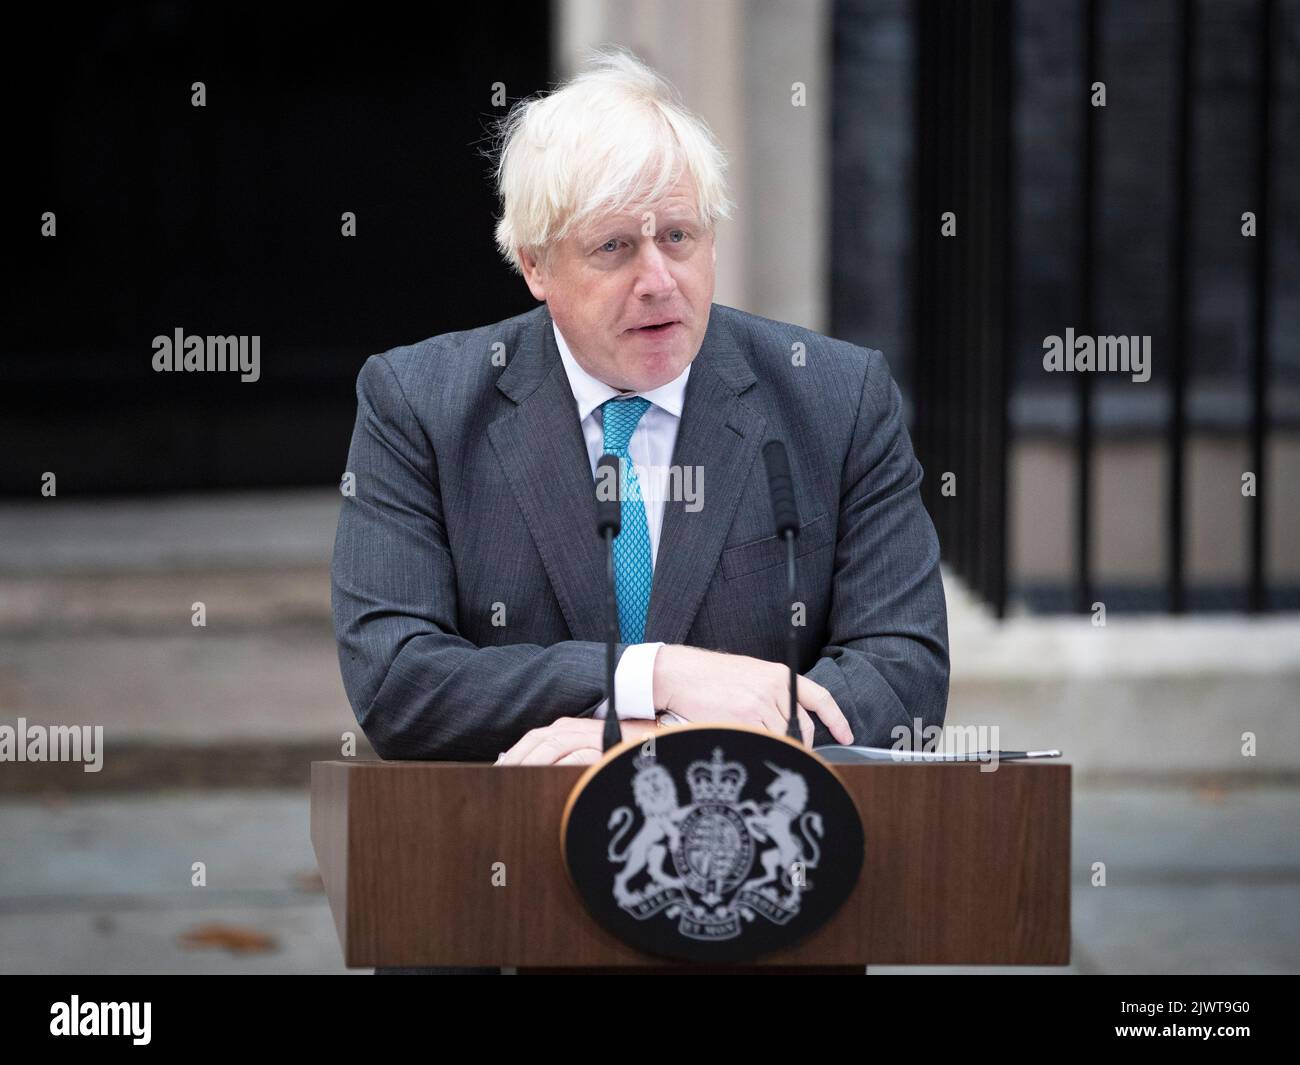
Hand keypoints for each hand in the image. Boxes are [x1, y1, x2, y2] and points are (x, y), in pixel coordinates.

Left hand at [495, 716, 658, 765]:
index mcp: (566, 728)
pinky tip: (546, 780)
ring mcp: (588, 734)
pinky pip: (573, 755)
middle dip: (516, 760)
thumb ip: (561, 760)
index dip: (513, 754)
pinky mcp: (602, 744)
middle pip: (536, 741)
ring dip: (531, 764)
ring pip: (551, 747)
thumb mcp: (585, 753)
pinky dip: (557, 767)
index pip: (532, 739)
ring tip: (517, 782)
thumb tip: (530, 773)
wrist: (653, 743)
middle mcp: (574, 727)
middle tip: (501, 781)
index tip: (499, 772)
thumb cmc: (617, 753)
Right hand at [652, 645, 853, 746]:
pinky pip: (763, 742)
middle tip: (792, 753)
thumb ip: (773, 693)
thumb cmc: (712, 676)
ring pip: (783, 738)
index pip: (820, 698)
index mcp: (779, 674)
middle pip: (802, 727)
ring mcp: (760, 705)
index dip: (837, 719)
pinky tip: (748, 745)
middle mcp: (774, 688)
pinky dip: (760, 748)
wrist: (681, 674)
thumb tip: (790, 721)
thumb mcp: (751, 674)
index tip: (846, 736)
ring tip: (759, 744)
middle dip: (801, 744)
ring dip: (776, 746)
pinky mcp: (744, 719)